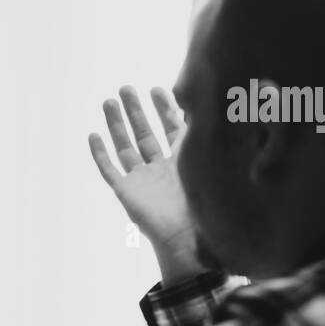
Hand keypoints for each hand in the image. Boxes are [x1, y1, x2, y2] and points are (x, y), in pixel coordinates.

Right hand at [89, 86, 203, 283]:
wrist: (187, 238)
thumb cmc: (205, 208)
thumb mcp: (211, 167)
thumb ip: (215, 143)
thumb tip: (232, 110)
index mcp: (182, 163)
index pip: (170, 129)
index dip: (163, 109)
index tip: (157, 89)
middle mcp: (160, 169)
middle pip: (144, 133)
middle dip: (136, 110)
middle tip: (127, 88)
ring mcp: (141, 180)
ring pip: (124, 146)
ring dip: (116, 124)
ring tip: (108, 101)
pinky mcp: (126, 192)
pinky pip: (109, 169)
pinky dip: (100, 153)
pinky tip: (92, 135)